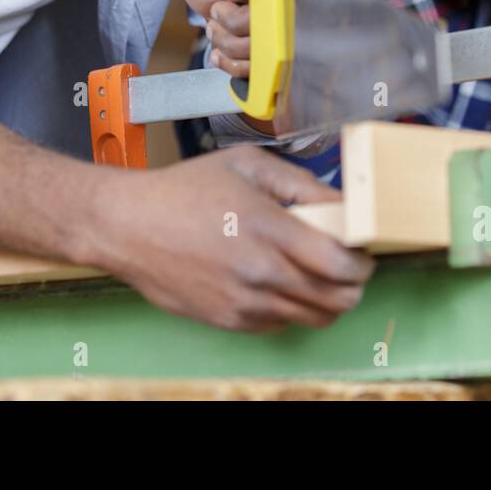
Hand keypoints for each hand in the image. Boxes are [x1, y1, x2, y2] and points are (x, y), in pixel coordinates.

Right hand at [91, 146, 373, 332]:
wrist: (127, 226)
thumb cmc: (185, 189)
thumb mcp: (246, 164)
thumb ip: (301, 183)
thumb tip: (344, 202)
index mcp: (268, 228)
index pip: (341, 264)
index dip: (362, 262)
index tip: (361, 251)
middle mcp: (260, 272)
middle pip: (338, 299)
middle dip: (352, 284)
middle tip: (345, 265)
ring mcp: (245, 302)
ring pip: (315, 318)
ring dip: (325, 299)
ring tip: (312, 273)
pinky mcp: (230, 321)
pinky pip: (282, 325)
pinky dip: (291, 308)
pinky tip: (276, 282)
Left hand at [177, 0, 327, 135]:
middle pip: (287, 17)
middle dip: (240, 22)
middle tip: (218, 9)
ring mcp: (296, 12)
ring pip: (276, 46)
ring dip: (234, 44)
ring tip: (215, 26)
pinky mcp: (283, 39)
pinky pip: (269, 65)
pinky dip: (237, 63)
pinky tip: (220, 51)